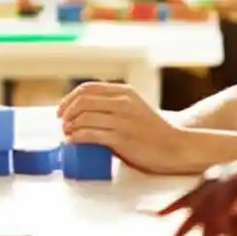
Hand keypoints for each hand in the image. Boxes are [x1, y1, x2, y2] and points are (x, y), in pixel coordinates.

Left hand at [57, 82, 188, 173]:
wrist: (175, 147)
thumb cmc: (153, 132)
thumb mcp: (134, 109)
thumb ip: (113, 106)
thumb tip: (84, 113)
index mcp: (124, 92)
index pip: (87, 88)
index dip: (69, 99)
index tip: (61, 110)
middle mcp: (122, 102)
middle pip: (82, 101)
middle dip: (66, 112)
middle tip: (62, 124)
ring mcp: (122, 119)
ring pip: (84, 117)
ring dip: (70, 126)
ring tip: (66, 134)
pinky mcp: (121, 137)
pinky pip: (91, 134)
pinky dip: (77, 137)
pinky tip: (73, 141)